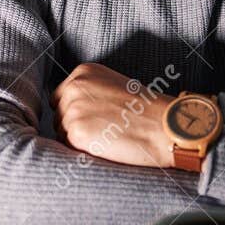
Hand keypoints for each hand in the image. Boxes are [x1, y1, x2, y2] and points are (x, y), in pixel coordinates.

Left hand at [51, 62, 173, 168]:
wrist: (166, 125)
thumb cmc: (147, 109)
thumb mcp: (115, 86)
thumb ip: (91, 92)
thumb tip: (71, 109)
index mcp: (83, 73)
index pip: (60, 97)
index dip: (74, 112)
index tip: (92, 120)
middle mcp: (74, 87)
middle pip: (58, 115)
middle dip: (74, 126)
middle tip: (102, 132)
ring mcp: (73, 109)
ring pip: (61, 133)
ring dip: (78, 140)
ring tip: (107, 138)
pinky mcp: (76, 132)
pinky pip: (67, 148)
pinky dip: (82, 151)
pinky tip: (105, 146)